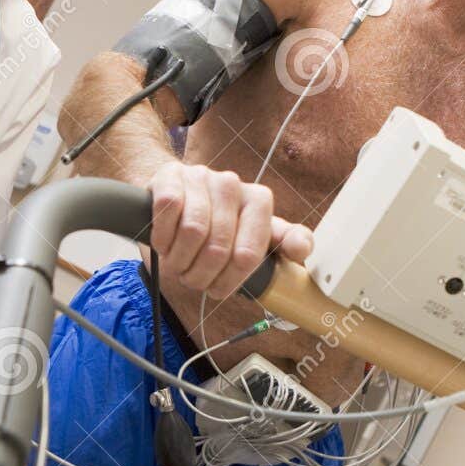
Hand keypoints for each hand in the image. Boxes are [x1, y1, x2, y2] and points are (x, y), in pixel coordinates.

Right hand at [148, 161, 312, 298]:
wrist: (177, 194)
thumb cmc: (218, 222)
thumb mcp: (253, 235)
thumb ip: (283, 242)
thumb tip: (302, 248)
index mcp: (258, 201)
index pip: (248, 255)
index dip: (229, 281)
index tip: (218, 289)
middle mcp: (232, 184)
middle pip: (218, 248)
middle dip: (201, 275)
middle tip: (193, 280)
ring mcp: (201, 177)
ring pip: (193, 231)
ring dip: (179, 260)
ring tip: (178, 265)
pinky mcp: (171, 176)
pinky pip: (169, 210)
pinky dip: (163, 237)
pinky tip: (164, 244)